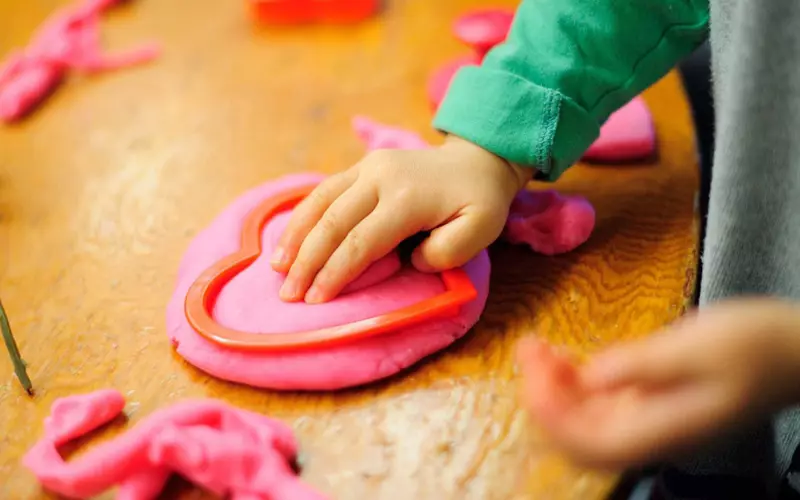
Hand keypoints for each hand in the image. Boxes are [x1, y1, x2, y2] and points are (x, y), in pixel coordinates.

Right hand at [270, 135, 530, 302]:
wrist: (476, 161)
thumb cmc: (478, 202)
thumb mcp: (481, 229)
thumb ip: (448, 250)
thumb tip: (409, 259)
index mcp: (407, 197)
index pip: (361, 241)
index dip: (335, 272)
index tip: (316, 301)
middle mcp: (381, 176)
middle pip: (332, 222)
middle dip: (307, 261)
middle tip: (288, 295)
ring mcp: (368, 167)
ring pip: (320, 202)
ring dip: (296, 236)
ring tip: (277, 268)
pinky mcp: (362, 166)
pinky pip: (324, 191)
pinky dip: (303, 216)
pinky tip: (289, 239)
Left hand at [517, 299, 799, 470]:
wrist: (794, 349)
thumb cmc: (755, 345)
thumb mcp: (697, 347)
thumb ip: (641, 365)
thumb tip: (589, 377)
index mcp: (662, 430)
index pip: (589, 444)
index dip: (552, 416)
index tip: (534, 371)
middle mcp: (649, 433)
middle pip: (578, 438)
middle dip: (543, 399)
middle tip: (528, 349)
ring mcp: (648, 418)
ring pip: (584, 419)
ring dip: (553, 387)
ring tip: (536, 346)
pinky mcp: (649, 399)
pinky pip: (600, 401)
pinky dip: (573, 380)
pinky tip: (562, 355)